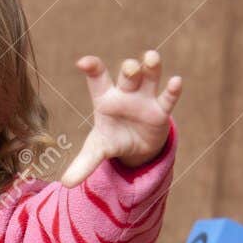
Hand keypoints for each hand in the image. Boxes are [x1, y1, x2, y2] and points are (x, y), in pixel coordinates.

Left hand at [59, 50, 181, 187]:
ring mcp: (145, 98)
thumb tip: (66, 184)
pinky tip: (177, 82)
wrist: (137, 147)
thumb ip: (83, 164)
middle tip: (130, 69)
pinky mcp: (161, 110)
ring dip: (151, 65)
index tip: (83, 62)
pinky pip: (167, 98)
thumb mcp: (98, 151)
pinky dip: (173, 90)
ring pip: (150, 75)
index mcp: (106, 98)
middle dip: (130, 68)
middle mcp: (126, 92)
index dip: (93, 67)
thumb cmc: (113, 139)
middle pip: (128, 73)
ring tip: (151, 58)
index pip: (98, 78)